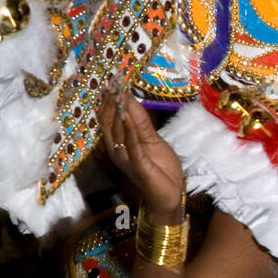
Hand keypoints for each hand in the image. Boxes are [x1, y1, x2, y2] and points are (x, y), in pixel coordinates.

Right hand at [98, 88, 185, 222]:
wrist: (168, 198)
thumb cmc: (159, 170)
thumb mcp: (152, 142)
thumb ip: (142, 124)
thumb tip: (131, 101)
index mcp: (119, 144)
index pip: (109, 119)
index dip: (109, 101)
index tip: (111, 80)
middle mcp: (118, 151)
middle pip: (110, 123)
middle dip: (111, 102)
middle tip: (112, 80)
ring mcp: (127, 159)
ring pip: (119, 132)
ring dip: (118, 111)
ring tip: (118, 92)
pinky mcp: (139, 166)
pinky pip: (132, 146)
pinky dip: (129, 130)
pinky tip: (127, 116)